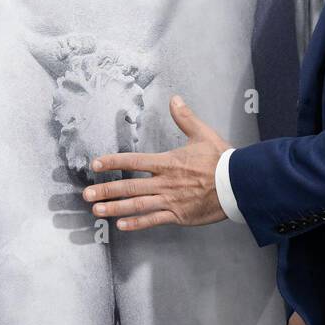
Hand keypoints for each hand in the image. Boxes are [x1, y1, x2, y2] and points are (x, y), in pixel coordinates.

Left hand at [82, 95, 232, 229]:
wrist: (238, 184)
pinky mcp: (179, 215)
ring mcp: (170, 200)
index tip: (95, 165)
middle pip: (129, 186)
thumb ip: (185, 118)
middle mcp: (165, 182)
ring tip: (96, 211)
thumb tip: (174, 99)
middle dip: (105, 190)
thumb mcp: (203, 134)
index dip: (113, 162)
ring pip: (136, 205)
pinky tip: (121, 226)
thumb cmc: (221, 159)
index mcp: (168, 162)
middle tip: (86, 195)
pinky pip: (153, 220)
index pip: (133, 161)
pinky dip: (136, 223)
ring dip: (114, 208)